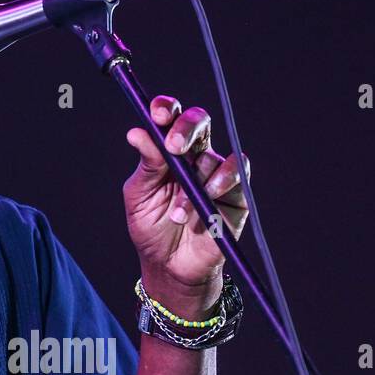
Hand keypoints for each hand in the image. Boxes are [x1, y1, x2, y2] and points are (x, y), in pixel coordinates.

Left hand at [123, 95, 250, 313]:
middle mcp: (194, 157)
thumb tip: (137, 132)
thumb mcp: (139, 195)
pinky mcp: (236, 194)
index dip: (166, 108)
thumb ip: (145, 164)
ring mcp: (217, 174)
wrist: (170, 265)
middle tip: (174, 146)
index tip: (157, 113)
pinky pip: (237, 173)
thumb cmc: (151, 227)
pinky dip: (221, 183)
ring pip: (213, 156)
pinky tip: (206, 200)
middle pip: (199, 122)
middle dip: (187, 127)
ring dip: (195, 182)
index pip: (170, 118)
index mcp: (167, 152)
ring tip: (178, 214)